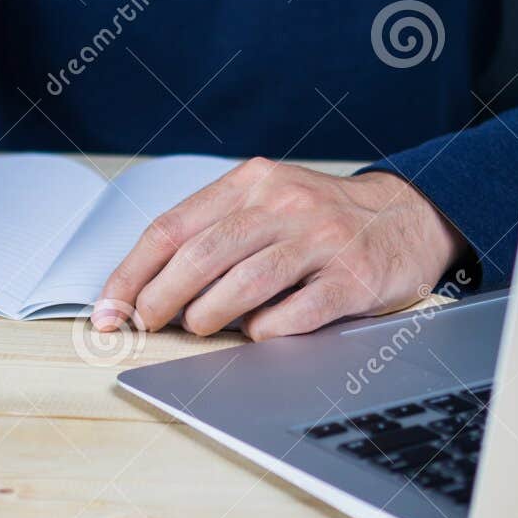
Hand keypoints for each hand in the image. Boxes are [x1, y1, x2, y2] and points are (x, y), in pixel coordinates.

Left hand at [95, 159, 464, 340]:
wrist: (408, 217)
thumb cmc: (323, 219)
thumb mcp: (268, 202)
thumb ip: (216, 231)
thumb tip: (151, 289)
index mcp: (252, 183)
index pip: (172, 228)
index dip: (132, 273)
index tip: (110, 309)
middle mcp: (284, 204)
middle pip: (201, 256)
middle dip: (161, 299)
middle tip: (147, 325)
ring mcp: (321, 240)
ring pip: (243, 284)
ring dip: (208, 316)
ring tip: (200, 328)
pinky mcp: (352, 278)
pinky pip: (295, 314)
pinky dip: (265, 331)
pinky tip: (257, 334)